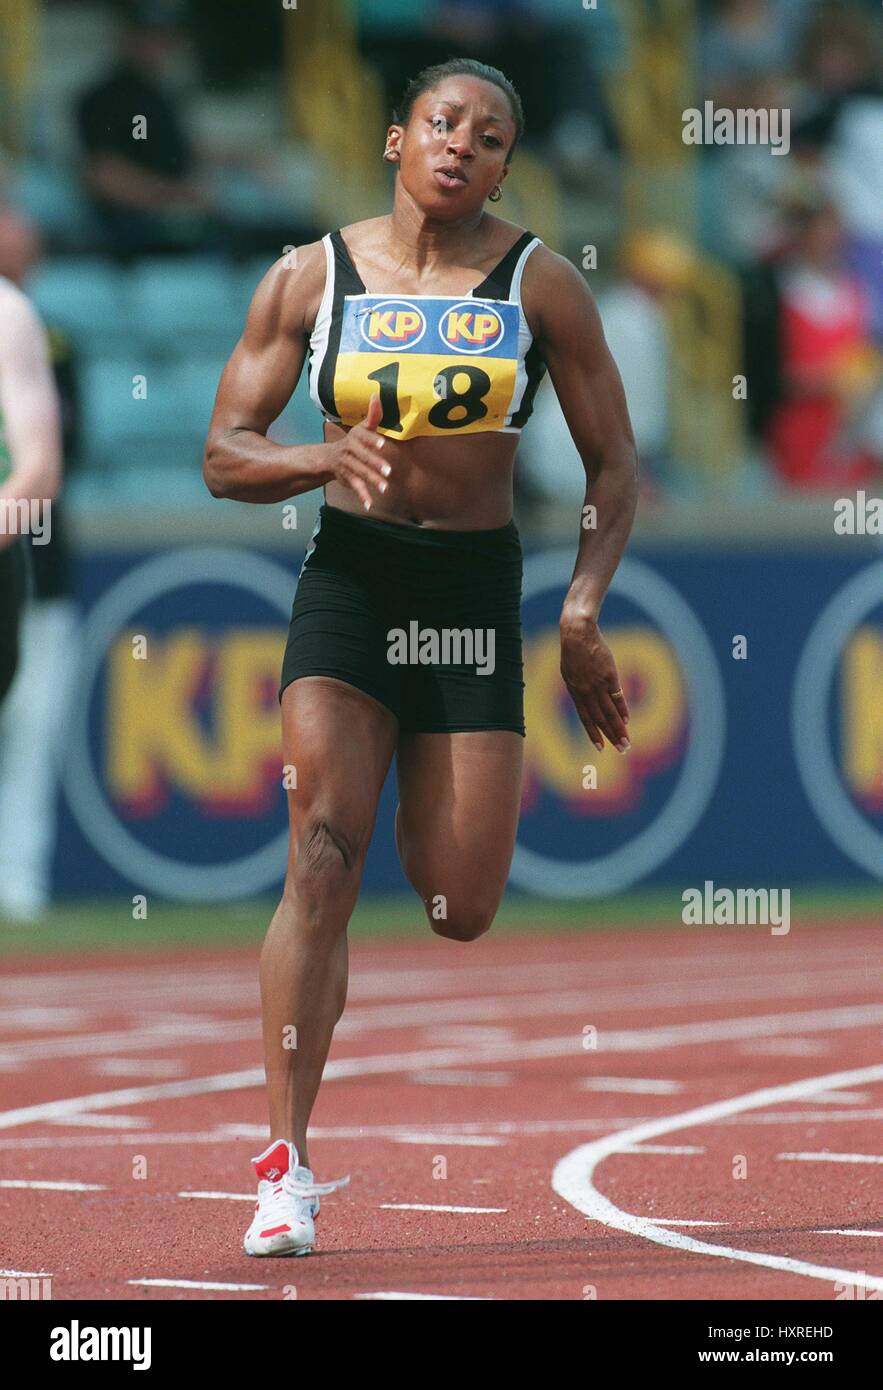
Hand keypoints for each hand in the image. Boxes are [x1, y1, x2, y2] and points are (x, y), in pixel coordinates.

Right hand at [327, 395, 395, 511]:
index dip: (371, 440)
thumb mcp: (361, 428)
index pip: (363, 437)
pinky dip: (362, 496)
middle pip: (363, 457)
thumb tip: (376, 394)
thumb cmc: (353, 441)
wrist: (328, 458)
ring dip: (371, 480)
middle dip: (374, 464)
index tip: (381, 444)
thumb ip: (373, 415)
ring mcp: (347, 465)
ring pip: (359, 473)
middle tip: (388, 471)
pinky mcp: (346, 477)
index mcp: (355, 437)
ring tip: (384, 489)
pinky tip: (369, 504)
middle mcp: (349, 450)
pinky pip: (354, 487)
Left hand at [560, 616, 630, 753]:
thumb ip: (578, 688)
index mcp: (574, 691)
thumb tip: (588, 701)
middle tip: (621, 750)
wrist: (578, 633)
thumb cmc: (573, 650)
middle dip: (610, 736)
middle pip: (600, 719)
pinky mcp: (609, 676)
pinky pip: (617, 697)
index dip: (593, 733)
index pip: (585, 718)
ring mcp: (598, 684)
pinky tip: (627, 720)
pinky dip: (622, 709)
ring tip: (626, 741)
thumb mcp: (569, 672)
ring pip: (609, 712)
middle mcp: (586, 692)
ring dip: (619, 728)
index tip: (600, 748)